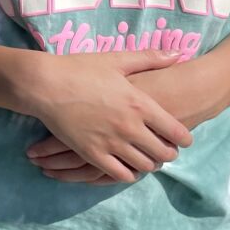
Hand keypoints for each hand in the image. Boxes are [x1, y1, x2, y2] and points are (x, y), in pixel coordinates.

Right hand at [21, 51, 192, 183]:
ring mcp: (111, 143)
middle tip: (166, 150)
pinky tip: (127, 168)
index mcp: (140, 104)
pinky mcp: (92, 153)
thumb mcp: (116, 60)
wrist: (45, 84)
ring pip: (144, 166)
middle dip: (168, 154)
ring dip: (149, 164)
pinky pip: (119, 174)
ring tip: (147, 158)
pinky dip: (128, 174)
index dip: (184, 138)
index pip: (176, 131)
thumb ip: (149, 59)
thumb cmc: (80, 69)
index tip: (183, 138)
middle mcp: (130, 127)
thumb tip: (178, 55)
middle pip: (163, 153)